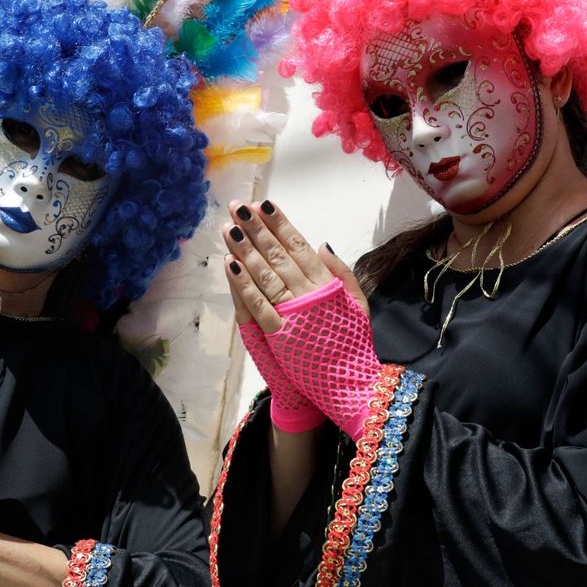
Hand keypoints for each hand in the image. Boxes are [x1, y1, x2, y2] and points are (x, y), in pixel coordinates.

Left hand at [226, 201, 379, 435]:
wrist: (351, 382)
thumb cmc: (353, 344)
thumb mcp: (358, 304)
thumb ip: (342, 273)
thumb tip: (322, 243)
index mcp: (327, 284)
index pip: (299, 245)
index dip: (280, 223)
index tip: (264, 204)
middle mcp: (309, 293)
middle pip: (277, 254)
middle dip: (256, 228)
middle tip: (238, 206)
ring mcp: (293, 313)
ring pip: (265, 274)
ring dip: (245, 249)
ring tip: (229, 227)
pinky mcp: (279, 334)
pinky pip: (258, 304)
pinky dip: (244, 284)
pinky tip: (231, 264)